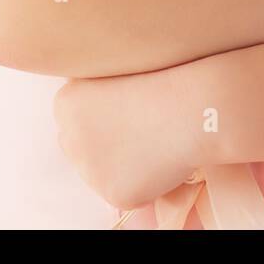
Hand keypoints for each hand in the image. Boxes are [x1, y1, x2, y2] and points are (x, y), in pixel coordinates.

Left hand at [53, 69, 199, 212]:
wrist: (197, 106)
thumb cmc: (166, 78)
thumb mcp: (118, 70)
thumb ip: (96, 95)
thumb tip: (96, 112)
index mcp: (65, 103)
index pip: (75, 119)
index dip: (106, 116)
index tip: (131, 107)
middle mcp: (70, 138)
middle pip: (82, 149)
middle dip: (107, 143)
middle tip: (142, 128)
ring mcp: (90, 170)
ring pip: (104, 173)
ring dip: (125, 164)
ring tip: (156, 141)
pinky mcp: (115, 194)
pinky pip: (128, 192)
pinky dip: (146, 182)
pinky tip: (163, 160)